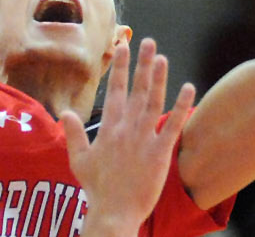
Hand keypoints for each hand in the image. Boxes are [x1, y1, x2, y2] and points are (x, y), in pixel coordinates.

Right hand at [63, 39, 194, 235]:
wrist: (113, 212)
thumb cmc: (97, 189)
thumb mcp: (79, 160)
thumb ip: (73, 134)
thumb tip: (66, 113)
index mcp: (108, 128)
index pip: (115, 91)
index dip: (119, 68)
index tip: (123, 47)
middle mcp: (126, 129)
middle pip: (136, 90)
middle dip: (142, 65)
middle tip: (149, 42)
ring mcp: (143, 140)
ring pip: (152, 102)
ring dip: (158, 79)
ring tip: (163, 58)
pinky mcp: (159, 153)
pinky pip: (172, 126)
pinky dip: (181, 107)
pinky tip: (189, 89)